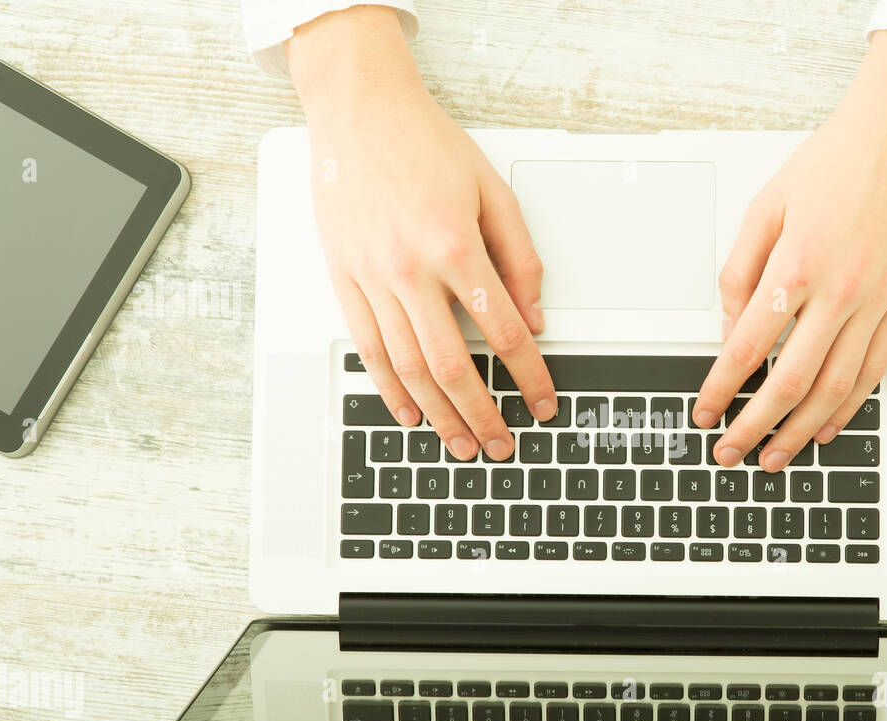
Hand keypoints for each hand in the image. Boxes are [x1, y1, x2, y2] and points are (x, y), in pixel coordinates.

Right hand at [287, 7, 555, 460]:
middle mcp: (409, 268)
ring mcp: (371, 277)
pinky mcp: (343, 277)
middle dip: (481, 414)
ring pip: (407, 366)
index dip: (529, 376)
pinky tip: (409, 412)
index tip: (542, 403)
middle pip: (451, 365)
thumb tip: (536, 318)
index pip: (504, 332)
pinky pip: (368, 347)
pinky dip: (389, 387)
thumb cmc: (426, 144)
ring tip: (460, 443)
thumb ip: (520, 258)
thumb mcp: (493, 191)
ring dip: (437, 414)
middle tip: (501, 445)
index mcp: (454, 246)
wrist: (358, 110)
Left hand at [692, 31, 886, 470]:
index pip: (747, 347)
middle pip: (788, 382)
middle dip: (753, 426)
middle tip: (730, 453)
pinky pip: (874, 370)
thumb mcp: (767, 205)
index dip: (721, 388)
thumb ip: (741, 269)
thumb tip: (731, 324)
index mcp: (796, 265)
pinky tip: (825, 427)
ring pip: (834, 388)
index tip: (705, 412)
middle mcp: (839, 291)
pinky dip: (848, 407)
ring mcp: (876, 302)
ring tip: (774, 456)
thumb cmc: (837, 160)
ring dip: (799, 431)